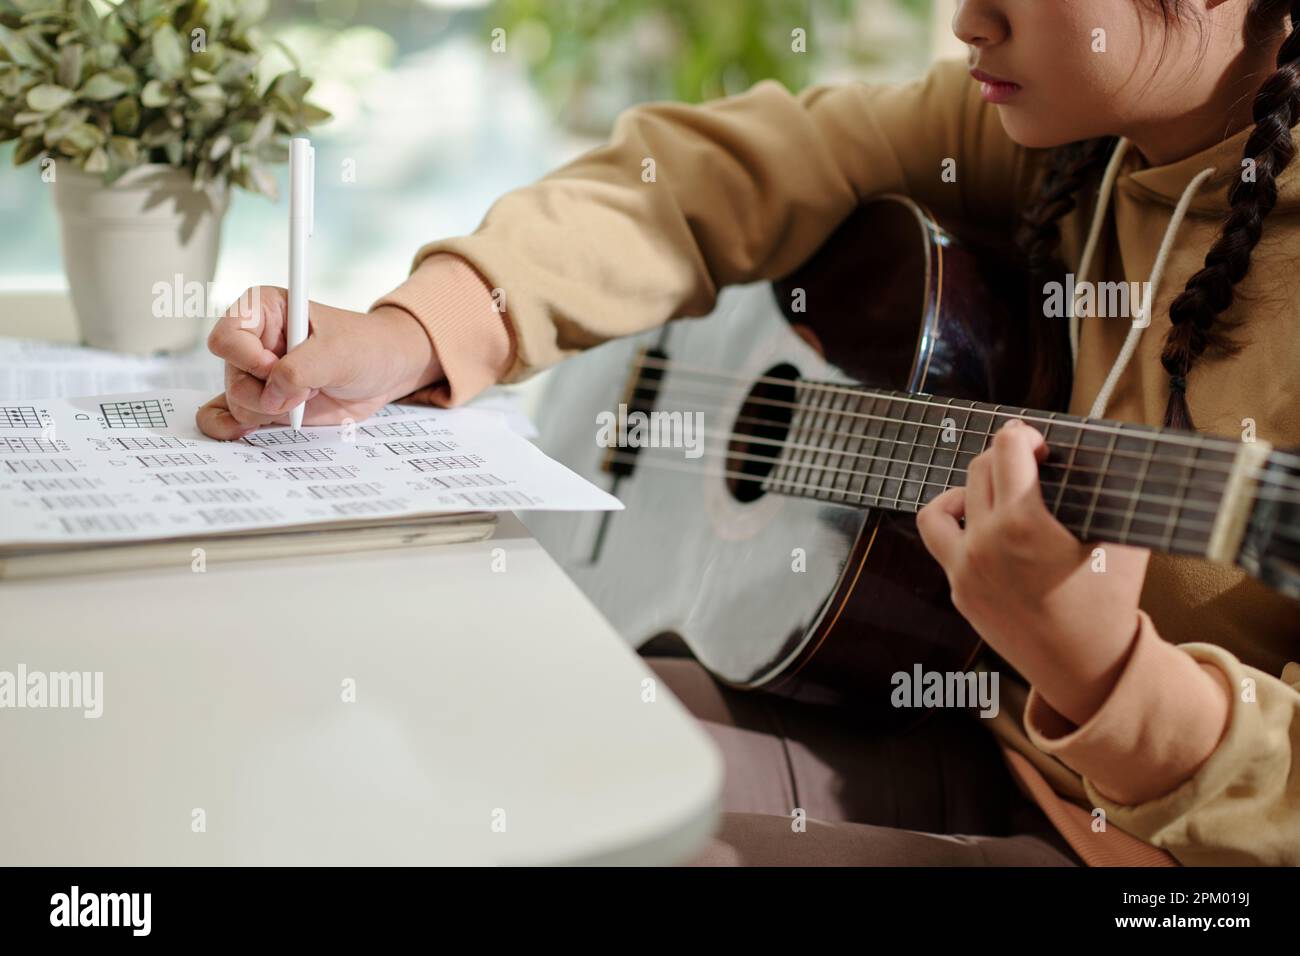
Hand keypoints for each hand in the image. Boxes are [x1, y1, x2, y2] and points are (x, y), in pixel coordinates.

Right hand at [196, 286, 441, 438]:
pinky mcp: (266, 401)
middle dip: (267, 394)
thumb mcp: (337, 353)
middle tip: (305, 391)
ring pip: (237, 402)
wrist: (384, 372)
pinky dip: (232, 427)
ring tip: (305, 397)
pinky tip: (245, 432)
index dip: (250, 359)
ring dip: (270, 411)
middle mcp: (255, 342)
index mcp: (264, 311)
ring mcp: (258, 374)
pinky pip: (229, 416)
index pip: (228, 338)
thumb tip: (271, 394)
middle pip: (233, 377)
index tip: (278, 367)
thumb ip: (300, 370)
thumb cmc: (364, 347)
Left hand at [916, 418, 1147, 726]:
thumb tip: (1105, 453)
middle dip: (1004, 459)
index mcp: (1023, 522)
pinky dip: (955, 526)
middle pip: (978, 470)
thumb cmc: (1111, 602)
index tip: (1040, 445)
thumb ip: (1108, 492)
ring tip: (994, 495)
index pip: (1006, 447)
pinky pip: (941, 544)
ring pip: (940, 506)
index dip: (1024, 435)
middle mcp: (984, 542)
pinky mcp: (958, 591)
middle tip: (1029, 467)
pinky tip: (981, 527)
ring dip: (964, 490)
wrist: (1088, 668)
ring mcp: (964, 569)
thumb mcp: (1123, 539)